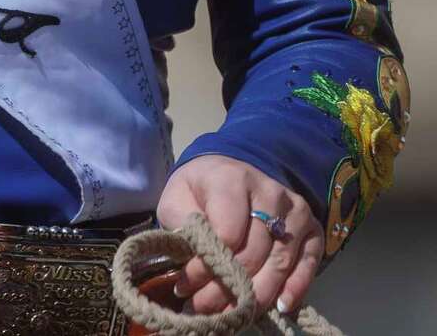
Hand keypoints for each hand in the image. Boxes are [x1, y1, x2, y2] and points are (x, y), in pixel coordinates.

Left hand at [156, 153, 323, 318]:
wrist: (228, 174)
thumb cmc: (199, 193)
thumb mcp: (178, 200)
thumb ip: (182, 224)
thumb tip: (192, 257)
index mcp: (232, 179)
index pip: (227, 233)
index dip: (207, 266)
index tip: (186, 285)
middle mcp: (269, 191)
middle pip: (253, 253)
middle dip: (228, 288)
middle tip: (204, 309)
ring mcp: (294, 210)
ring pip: (279, 263)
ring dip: (256, 296)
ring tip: (232, 315)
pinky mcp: (312, 228)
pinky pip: (309, 263)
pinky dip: (296, 288)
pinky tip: (280, 307)